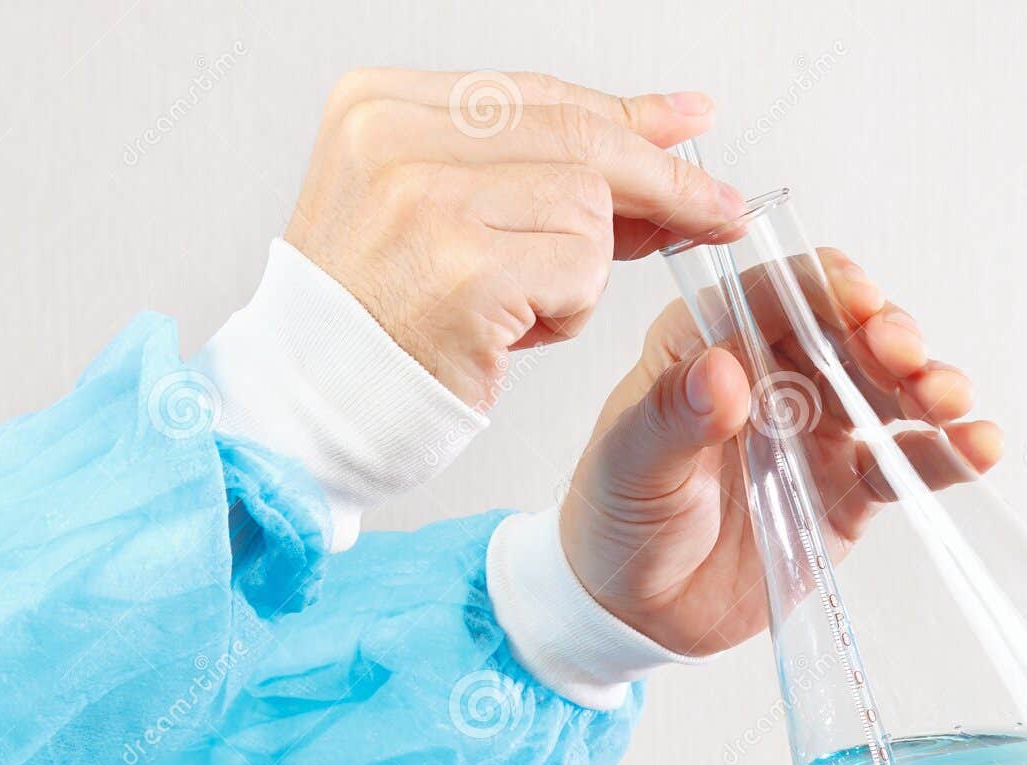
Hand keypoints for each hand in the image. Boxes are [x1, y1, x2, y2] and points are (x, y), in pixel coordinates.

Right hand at [283, 68, 744, 409]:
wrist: (309, 406)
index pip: (535, 95)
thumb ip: (534, 169)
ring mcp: (426, 203)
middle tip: (718, 209)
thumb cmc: (379, 320)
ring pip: (588, 206)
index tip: (688, 125)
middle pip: (577, 137)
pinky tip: (513, 334)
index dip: (624, 116)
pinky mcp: (463, 271)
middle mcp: (395, 140)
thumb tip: (669, 136)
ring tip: (515, 310)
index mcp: (379, 106)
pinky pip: (581, 269)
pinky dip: (568, 310)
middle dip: (662, 178)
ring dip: (579, 271)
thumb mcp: (441, 216)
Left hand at [559, 250, 1004, 655]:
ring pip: (887, 386)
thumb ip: (671, 419)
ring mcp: (819, 427)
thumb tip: (721, 372)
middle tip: (904, 358)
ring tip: (949, 402)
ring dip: (927, 384)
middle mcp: (773, 372)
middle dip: (887, 334)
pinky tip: (978, 447)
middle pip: (846, 331)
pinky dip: (944, 452)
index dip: (822, 288)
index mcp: (710, 342)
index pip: (774, 293)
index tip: (857, 302)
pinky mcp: (849, 486)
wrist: (635, 612)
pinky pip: (905, 460)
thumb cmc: (615, 523)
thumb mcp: (628, 468)